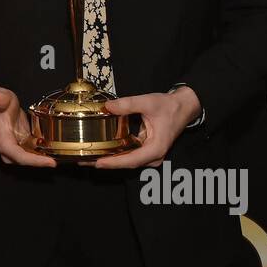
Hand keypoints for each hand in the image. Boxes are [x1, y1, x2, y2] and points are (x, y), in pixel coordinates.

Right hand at [0, 87, 54, 167]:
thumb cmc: (0, 104)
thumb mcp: (1, 96)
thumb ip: (0, 97)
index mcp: (3, 141)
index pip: (19, 156)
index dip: (35, 161)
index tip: (51, 162)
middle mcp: (8, 150)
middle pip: (26, 162)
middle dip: (42, 163)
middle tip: (58, 160)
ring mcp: (16, 150)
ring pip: (30, 159)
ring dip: (43, 159)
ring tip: (59, 156)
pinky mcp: (23, 147)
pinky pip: (33, 154)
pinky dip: (43, 154)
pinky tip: (54, 150)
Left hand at [82, 88, 199, 169]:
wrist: (183, 107)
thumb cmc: (169, 107)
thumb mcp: (148, 102)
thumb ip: (128, 104)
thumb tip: (108, 107)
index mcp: (156, 148)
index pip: (131, 160)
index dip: (113, 163)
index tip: (97, 163)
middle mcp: (153, 156)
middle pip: (126, 164)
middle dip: (106, 163)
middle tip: (84, 161)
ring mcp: (150, 156)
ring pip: (127, 161)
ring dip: (109, 159)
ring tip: (88, 157)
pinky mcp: (146, 151)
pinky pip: (129, 155)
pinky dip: (116, 154)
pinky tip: (101, 151)